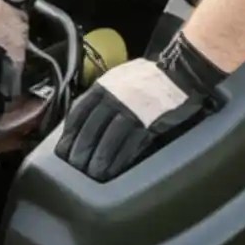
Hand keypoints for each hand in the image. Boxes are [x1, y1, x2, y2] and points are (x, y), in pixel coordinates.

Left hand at [56, 32, 227, 181]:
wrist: (181, 71)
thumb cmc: (147, 77)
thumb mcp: (117, 78)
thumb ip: (100, 95)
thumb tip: (83, 117)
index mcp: (103, 87)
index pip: (78, 114)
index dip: (70, 135)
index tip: (63, 149)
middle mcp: (113, 99)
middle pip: (90, 130)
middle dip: (81, 151)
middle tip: (76, 167)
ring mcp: (132, 111)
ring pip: (108, 140)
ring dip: (99, 160)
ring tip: (93, 174)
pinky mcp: (149, 123)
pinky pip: (130, 145)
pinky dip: (120, 160)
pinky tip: (114, 170)